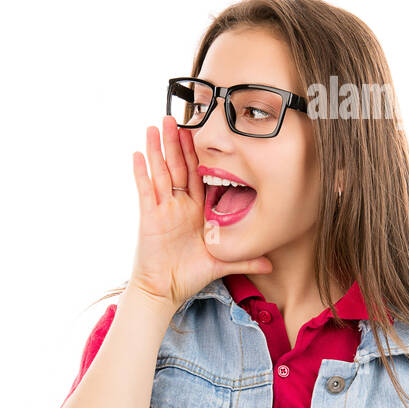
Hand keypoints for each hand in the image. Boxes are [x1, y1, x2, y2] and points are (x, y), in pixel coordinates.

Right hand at [127, 116, 272, 308]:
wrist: (164, 291)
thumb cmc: (189, 276)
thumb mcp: (221, 262)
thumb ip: (245, 259)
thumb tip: (271, 263)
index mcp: (196, 210)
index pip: (199, 175)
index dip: (199, 153)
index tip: (201, 133)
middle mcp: (178, 205)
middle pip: (178, 166)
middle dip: (176, 142)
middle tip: (176, 116)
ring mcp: (162, 209)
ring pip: (161, 172)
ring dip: (157, 148)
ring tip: (154, 126)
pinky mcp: (149, 217)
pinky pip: (145, 190)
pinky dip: (141, 172)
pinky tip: (137, 154)